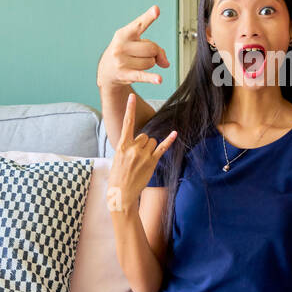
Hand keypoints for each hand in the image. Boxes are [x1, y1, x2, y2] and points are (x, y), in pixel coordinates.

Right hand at [97, 5, 169, 88]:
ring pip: (150, 62)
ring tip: (138, 63)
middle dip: (154, 53)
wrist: (107, 70)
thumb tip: (165, 63)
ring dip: (150, 64)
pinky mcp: (125, 74)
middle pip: (151, 48)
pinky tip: (159, 79)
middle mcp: (121, 46)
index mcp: (124, 34)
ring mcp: (121, 61)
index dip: (149, 17)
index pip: (139, 24)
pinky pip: (143, 75)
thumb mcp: (135, 43)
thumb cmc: (124, 53)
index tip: (156, 10)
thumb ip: (154, 48)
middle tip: (146, 55)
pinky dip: (152, 78)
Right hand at [106, 93, 176, 212]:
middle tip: (136, 156)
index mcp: (122, 146)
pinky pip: (162, 148)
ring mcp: (143, 155)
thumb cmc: (117, 177)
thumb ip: (127, 147)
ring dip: (149, 147)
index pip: (127, 123)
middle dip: (142, 143)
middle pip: (144, 135)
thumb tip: (138, 141)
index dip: (129, 109)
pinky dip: (168, 140)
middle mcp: (133, 148)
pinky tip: (174, 133)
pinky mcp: (152, 162)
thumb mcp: (117, 158)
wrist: (121, 194)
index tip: (132, 97)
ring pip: (152, 141)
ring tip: (142, 161)